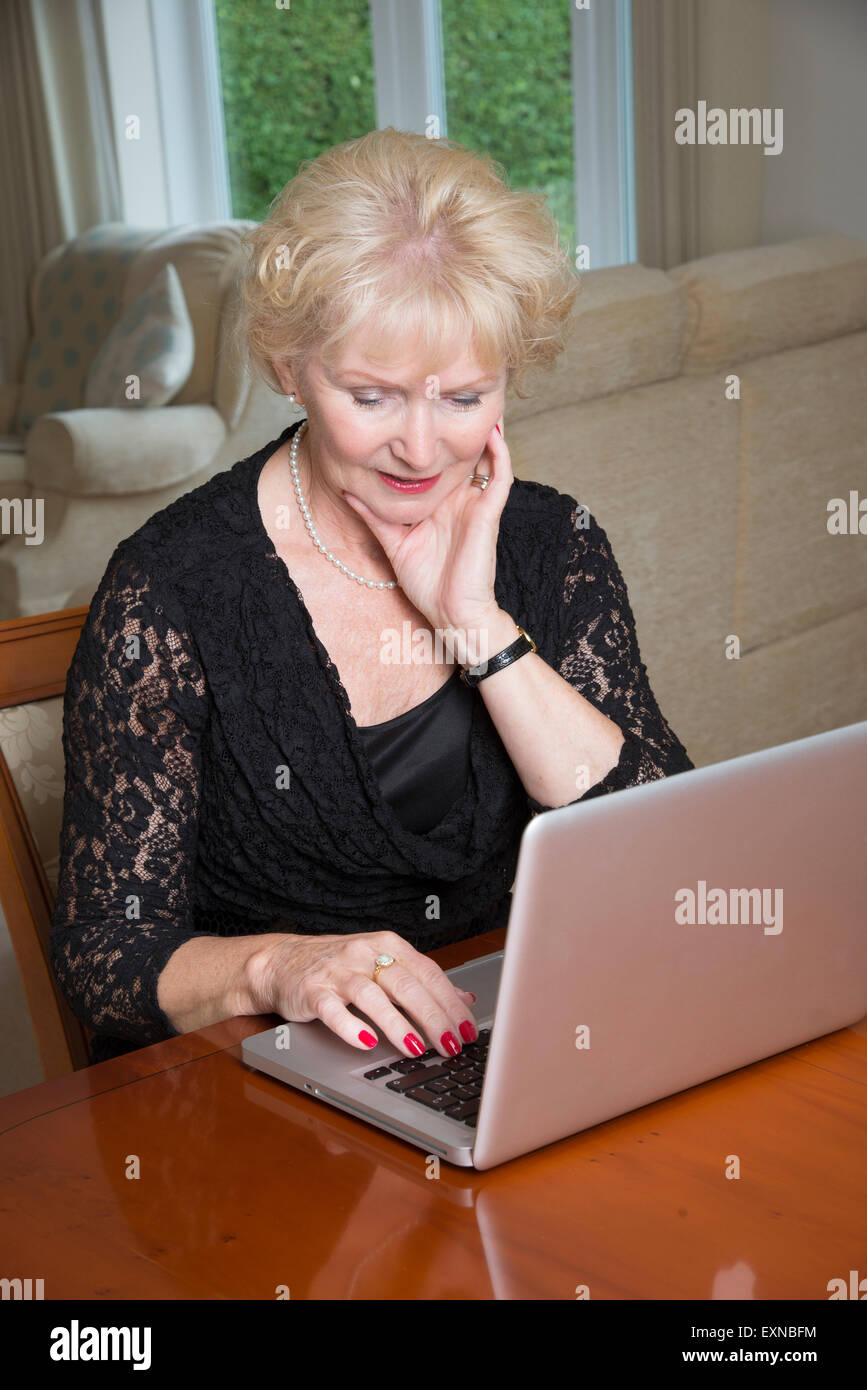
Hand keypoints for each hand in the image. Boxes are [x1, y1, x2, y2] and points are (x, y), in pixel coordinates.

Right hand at [243, 929, 478, 1058]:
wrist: (284, 962)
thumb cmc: (341, 966)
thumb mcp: (385, 966)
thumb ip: (424, 982)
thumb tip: (466, 1000)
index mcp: (389, 946)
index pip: (428, 973)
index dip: (451, 1002)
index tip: (468, 1030)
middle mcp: (365, 954)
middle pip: (406, 985)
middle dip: (432, 1017)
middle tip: (451, 1044)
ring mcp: (338, 972)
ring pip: (372, 996)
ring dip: (396, 1023)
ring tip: (416, 1048)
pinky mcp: (312, 991)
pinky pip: (333, 1010)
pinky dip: (350, 1027)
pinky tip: (366, 1043)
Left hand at [341, 418, 511, 636]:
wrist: (453, 613)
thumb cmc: (429, 585)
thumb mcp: (393, 543)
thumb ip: (374, 515)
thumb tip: (348, 490)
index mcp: (440, 504)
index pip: (437, 464)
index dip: (430, 439)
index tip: (415, 409)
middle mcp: (460, 499)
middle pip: (461, 453)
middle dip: (454, 424)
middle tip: (444, 389)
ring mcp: (476, 503)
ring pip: (484, 457)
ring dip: (481, 429)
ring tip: (473, 397)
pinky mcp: (489, 512)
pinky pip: (500, 476)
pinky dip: (499, 452)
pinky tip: (493, 430)